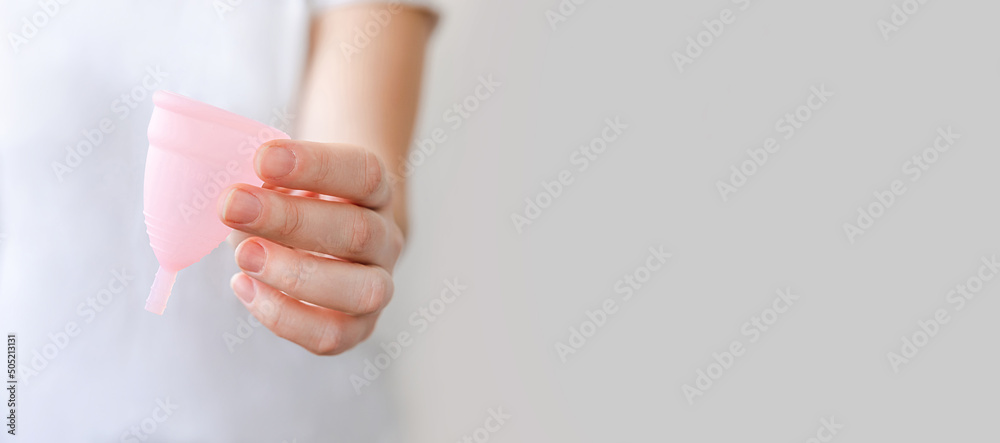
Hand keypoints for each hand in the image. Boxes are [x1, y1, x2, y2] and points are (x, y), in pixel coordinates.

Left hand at [217, 140, 404, 354]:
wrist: (324, 239)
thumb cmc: (296, 204)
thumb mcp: (284, 181)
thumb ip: (264, 183)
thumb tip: (233, 199)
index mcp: (376, 193)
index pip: (364, 173)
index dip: (317, 165)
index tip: (262, 159)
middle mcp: (386, 239)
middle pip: (359, 232)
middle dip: (290, 220)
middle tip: (233, 205)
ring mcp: (378, 286)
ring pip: (361, 291)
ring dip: (296, 274)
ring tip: (244, 255)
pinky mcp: (358, 327)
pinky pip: (332, 335)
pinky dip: (285, 316)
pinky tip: (244, 287)